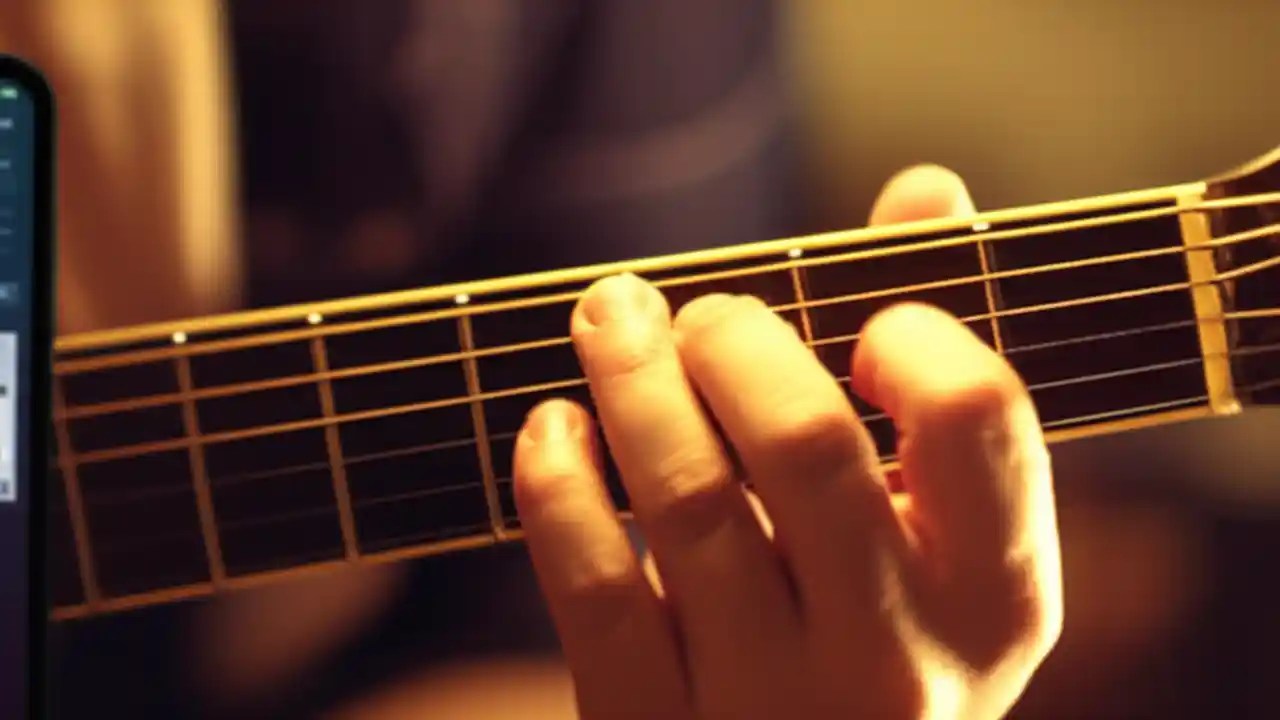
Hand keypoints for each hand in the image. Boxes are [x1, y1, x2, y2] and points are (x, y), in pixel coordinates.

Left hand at [513, 165, 1062, 718]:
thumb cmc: (880, 639)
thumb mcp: (945, 541)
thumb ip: (935, 368)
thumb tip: (923, 190)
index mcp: (995, 597)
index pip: (975, 413)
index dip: (908, 330)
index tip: (855, 326)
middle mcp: (899, 662)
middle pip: (804, 441)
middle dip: (730, 337)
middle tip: (693, 313)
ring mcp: (777, 708)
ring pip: (687, 501)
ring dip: (629, 379)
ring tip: (609, 320)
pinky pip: (596, 588)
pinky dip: (559, 485)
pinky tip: (553, 429)